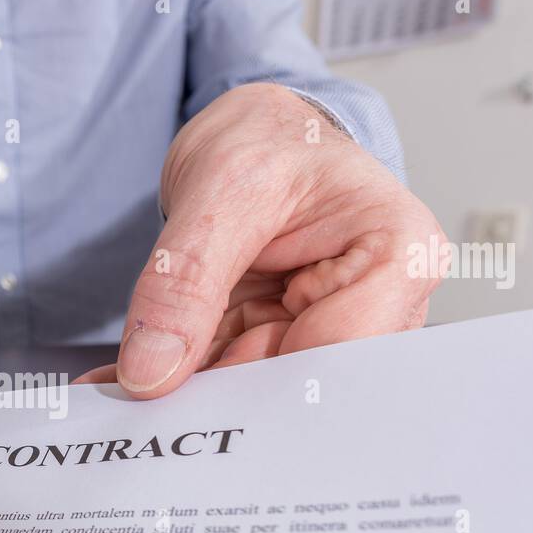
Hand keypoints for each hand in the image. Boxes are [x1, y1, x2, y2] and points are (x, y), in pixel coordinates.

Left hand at [76, 83, 444, 396]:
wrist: (253, 139)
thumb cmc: (269, 140)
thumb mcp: (221, 190)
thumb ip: (187, 280)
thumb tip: (153, 371)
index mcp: (399, 254)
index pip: (342, 350)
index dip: (268, 380)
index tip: (193, 388)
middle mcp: (378, 307)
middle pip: (299, 383)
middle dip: (220, 393)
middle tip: (148, 390)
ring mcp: (327, 333)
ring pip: (254, 392)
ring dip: (189, 390)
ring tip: (133, 378)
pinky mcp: (279, 348)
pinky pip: (224, 379)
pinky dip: (176, 377)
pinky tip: (132, 375)